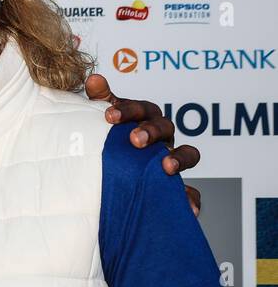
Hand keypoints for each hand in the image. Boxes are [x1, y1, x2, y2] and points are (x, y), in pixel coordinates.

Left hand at [84, 74, 201, 216]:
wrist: (111, 175)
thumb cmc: (110, 139)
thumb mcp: (104, 119)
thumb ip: (100, 99)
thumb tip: (94, 78)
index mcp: (144, 118)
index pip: (141, 109)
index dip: (127, 110)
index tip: (108, 116)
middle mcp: (162, 137)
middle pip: (165, 127)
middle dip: (151, 131)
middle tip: (135, 140)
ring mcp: (172, 159)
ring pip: (188, 154)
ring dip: (180, 158)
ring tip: (167, 167)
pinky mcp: (175, 187)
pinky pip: (191, 192)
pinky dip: (192, 198)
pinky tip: (189, 208)